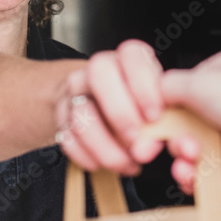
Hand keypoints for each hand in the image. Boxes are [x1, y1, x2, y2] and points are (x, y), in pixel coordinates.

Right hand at [55, 40, 163, 175]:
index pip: (131, 55)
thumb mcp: (157, 106)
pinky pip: (67, 139)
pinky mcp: (61, 119)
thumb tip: (147, 146)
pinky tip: (104, 165)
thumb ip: (160, 122)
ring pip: (81, 115)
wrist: (101, 108)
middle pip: (99, 75)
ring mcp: (74, 93)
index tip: (155, 116)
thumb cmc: (140, 108)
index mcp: (127, 59)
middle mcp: (97, 70)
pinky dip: (87, 157)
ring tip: (127, 163)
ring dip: (106, 147)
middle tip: (136, 140)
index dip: (144, 87)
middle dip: (119, 112)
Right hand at [160, 50, 220, 193]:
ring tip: (190, 171)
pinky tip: (203, 180)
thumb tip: (152, 91)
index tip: (155, 133)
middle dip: (180, 145)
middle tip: (184, 151)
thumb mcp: (199, 83)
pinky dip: (209, 178)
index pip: (182, 95)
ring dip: (189, 164)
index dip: (166, 117)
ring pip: (203, 150)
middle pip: (190, 127)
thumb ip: (168, 86)